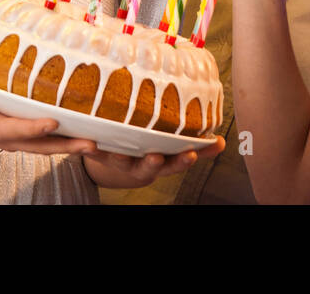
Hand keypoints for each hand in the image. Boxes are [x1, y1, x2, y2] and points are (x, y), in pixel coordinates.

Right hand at [0, 70, 98, 155]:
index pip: (17, 129)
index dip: (35, 128)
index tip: (53, 122)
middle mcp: (9, 138)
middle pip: (41, 146)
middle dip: (67, 145)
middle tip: (92, 144)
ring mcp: (17, 138)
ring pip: (47, 146)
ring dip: (71, 146)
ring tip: (96, 143)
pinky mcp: (22, 133)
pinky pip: (46, 140)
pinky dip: (64, 139)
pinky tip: (82, 132)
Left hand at [82, 135, 224, 188]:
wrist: (118, 165)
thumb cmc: (150, 151)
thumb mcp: (174, 153)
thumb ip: (198, 148)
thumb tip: (222, 142)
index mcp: (162, 162)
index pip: (176, 163)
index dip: (183, 160)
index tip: (192, 154)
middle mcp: (143, 164)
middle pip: (150, 167)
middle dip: (154, 163)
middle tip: (156, 157)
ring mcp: (123, 161)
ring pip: (122, 161)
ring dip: (119, 158)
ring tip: (117, 152)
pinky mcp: (102, 155)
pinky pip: (96, 154)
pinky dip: (90, 150)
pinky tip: (87, 143)